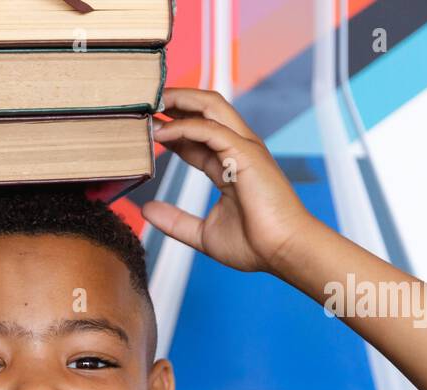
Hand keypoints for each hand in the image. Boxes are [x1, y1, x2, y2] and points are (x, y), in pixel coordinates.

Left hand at [141, 88, 319, 273]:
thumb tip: (146, 211)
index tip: (143, 126)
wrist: (284, 252)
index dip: (170, 127)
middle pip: (205, 109)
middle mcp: (237, 150)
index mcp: (229, 165)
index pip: (196, 134)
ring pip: (210, 106)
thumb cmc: (255, 245)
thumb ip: (175, 221)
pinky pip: (210, 129)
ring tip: (150, 102)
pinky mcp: (246, 153)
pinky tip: (160, 133)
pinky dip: (183, 127)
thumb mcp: (203, 233)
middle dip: (175, 100)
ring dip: (179, 100)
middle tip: (142, 101)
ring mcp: (244, 148)